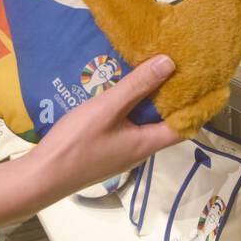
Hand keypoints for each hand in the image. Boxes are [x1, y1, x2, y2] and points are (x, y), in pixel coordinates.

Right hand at [29, 55, 183, 197]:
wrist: (43, 176)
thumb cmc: (77, 143)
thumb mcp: (107, 108)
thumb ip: (137, 86)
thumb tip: (170, 63)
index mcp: (147, 143)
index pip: (183, 125)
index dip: (194, 104)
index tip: (197, 78)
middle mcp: (139, 150)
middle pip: (163, 122)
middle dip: (167, 96)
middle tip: (170, 65)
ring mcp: (121, 151)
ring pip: (142, 123)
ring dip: (146, 100)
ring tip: (145, 70)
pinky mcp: (106, 150)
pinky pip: (126, 126)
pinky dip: (129, 108)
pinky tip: (117, 91)